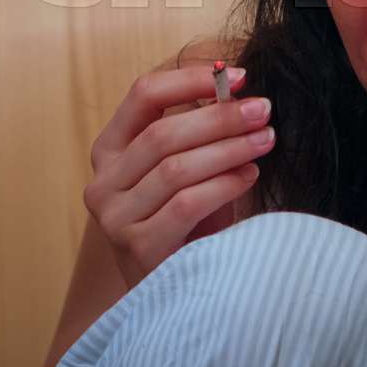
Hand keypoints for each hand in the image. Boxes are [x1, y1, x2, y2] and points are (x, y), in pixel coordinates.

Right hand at [84, 63, 275, 288]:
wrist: (175, 290)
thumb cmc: (187, 221)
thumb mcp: (187, 168)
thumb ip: (199, 132)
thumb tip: (234, 89)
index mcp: (110, 149)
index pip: (143, 95)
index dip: (190, 79)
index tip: (237, 76)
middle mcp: (103, 181)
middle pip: (162, 132)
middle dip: (220, 117)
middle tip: (262, 110)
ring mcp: (114, 217)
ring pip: (176, 168)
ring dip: (228, 149)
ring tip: (264, 141)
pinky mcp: (136, 247)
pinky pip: (186, 204)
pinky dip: (224, 185)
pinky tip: (249, 176)